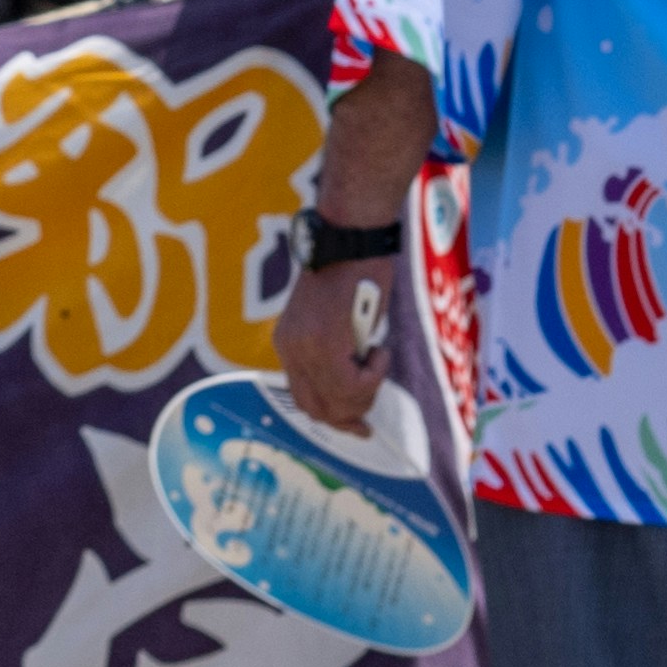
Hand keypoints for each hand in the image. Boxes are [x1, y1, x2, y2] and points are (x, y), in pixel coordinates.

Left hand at [274, 249, 403, 431]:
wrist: (350, 240)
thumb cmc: (351, 274)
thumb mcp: (335, 323)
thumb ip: (336, 354)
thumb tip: (354, 389)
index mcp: (288, 344)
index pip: (305, 398)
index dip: (334, 417)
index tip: (358, 425)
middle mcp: (290, 349)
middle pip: (317, 409)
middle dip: (351, 416)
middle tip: (372, 410)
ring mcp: (305, 347)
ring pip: (340, 402)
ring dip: (368, 392)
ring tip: (377, 360)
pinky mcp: (326, 342)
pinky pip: (354, 383)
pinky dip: (376, 374)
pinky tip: (379, 348)